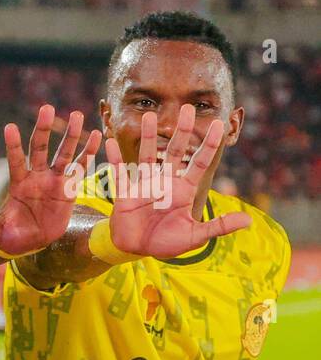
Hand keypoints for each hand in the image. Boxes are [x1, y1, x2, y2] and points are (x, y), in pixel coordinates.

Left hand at [0, 105, 100, 255]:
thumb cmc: (10, 235)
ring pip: (63, 154)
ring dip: (70, 135)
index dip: (13, 145)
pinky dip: (88, 153)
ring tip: (76, 115)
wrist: (31, 242)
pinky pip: (80, 167)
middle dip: (43, 129)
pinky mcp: (69, 188)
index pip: (15, 160)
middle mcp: (36, 177)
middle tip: (46, 108)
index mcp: (18, 183)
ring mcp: (53, 180)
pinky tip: (96, 136)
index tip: (9, 127)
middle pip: (40, 148)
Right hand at [104, 105, 249, 257]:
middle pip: (174, 151)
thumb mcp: (195, 236)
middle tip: (185, 109)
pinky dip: (114, 159)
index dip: (209, 144)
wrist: (136, 250)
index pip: (199, 162)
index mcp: (183, 190)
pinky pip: (119, 173)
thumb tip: (249, 220)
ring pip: (146, 156)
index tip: (219, 124)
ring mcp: (144, 185)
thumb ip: (219, 226)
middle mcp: (164, 182)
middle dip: (180, 131)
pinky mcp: (125, 194)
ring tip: (148, 116)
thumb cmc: (166, 242)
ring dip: (146, 137)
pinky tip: (110, 142)